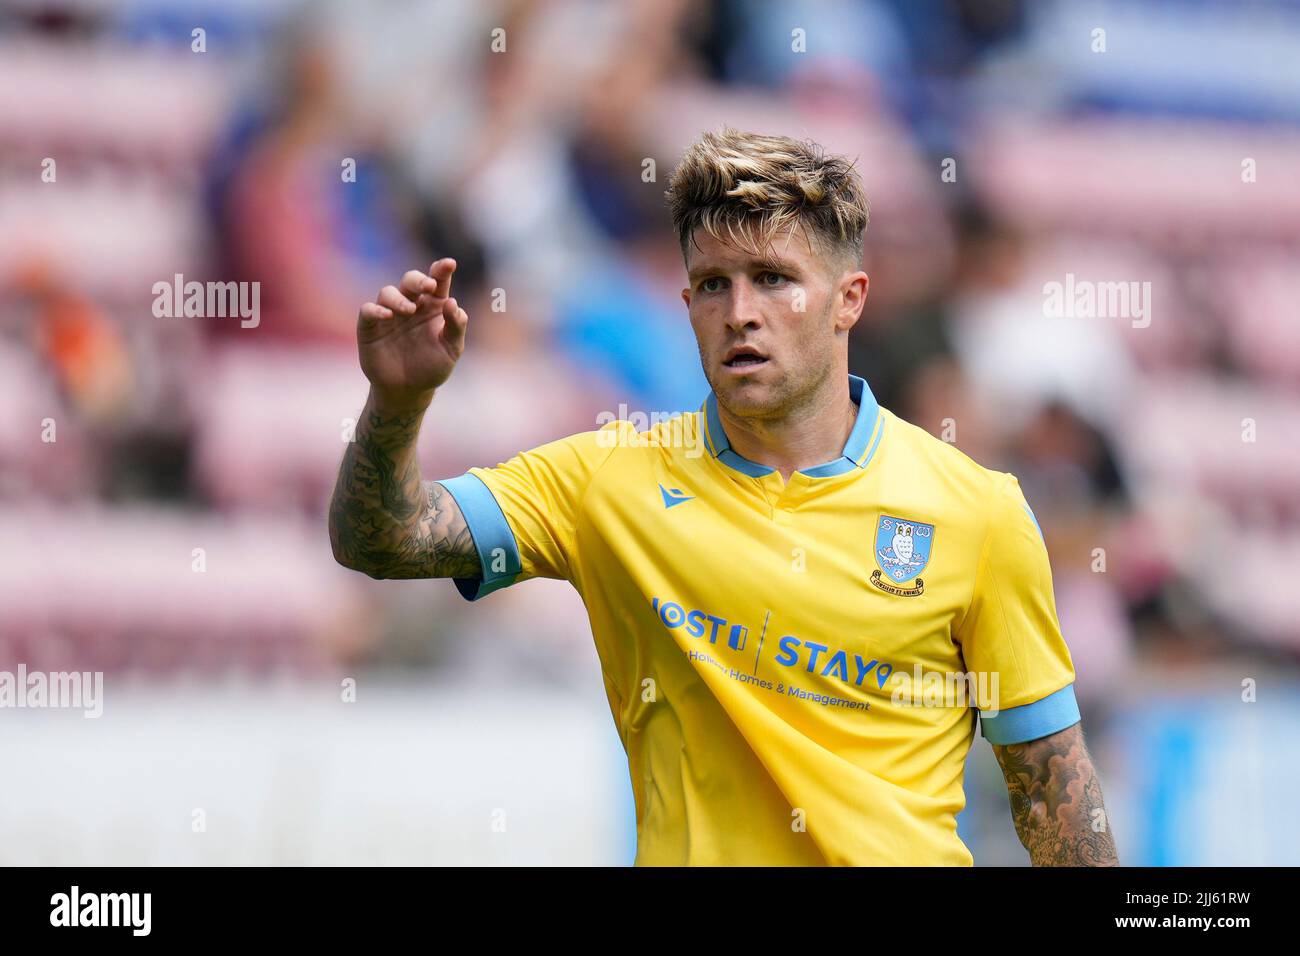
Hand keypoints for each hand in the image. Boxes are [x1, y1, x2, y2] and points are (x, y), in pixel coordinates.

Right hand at [357, 258, 467, 408]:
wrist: (409, 391)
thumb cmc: (432, 367)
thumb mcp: (451, 349)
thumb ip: (456, 326)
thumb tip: (453, 302)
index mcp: (432, 307)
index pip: (437, 282)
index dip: (441, 270)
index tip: (449, 264)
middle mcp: (410, 306)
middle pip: (411, 281)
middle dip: (418, 279)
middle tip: (428, 286)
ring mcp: (389, 315)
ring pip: (388, 293)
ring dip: (398, 298)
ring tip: (408, 311)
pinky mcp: (370, 327)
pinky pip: (368, 310)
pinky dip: (376, 310)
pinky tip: (387, 316)